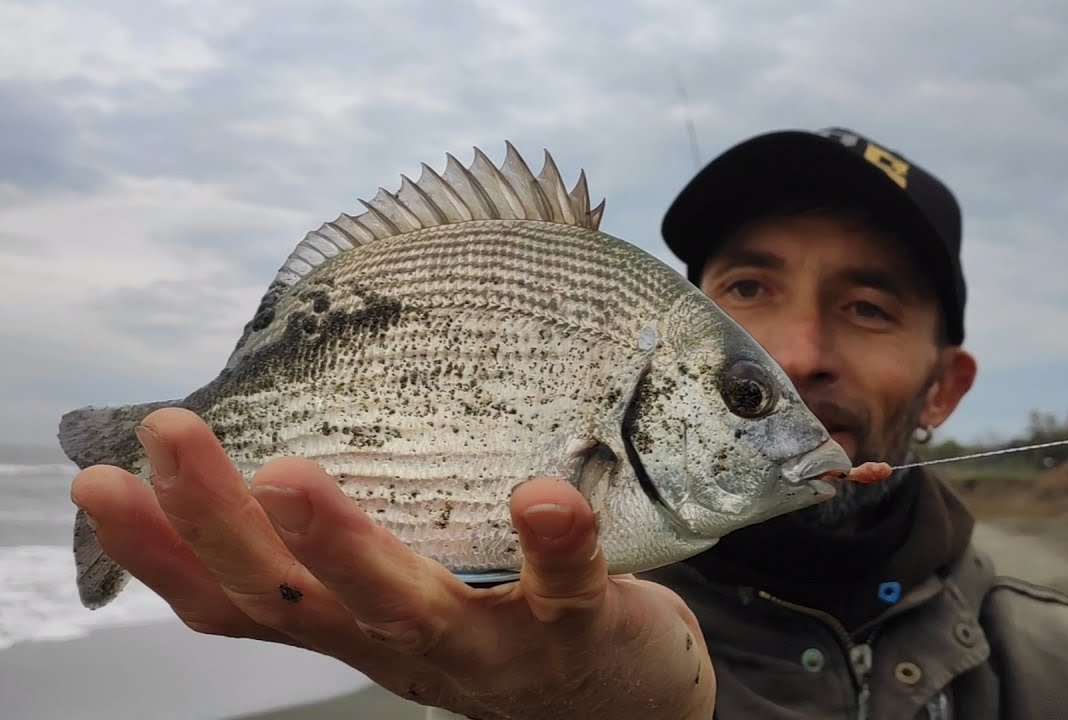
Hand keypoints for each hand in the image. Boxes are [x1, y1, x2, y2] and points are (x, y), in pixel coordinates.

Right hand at [69, 408, 715, 719]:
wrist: (621, 703)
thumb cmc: (505, 620)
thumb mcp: (410, 589)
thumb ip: (365, 536)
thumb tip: (293, 432)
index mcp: (356, 627)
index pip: (238, 604)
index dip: (161, 555)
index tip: (102, 482)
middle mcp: (404, 646)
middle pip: (294, 603)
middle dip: (220, 525)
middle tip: (170, 435)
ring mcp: (492, 646)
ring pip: (405, 608)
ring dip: (343, 548)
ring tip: (288, 477)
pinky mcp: (579, 631)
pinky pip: (566, 589)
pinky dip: (554, 543)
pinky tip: (540, 495)